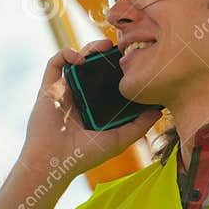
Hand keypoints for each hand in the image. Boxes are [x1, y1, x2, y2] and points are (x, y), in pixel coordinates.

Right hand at [18, 39, 162, 184]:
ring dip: (91, 48)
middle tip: (121, 48)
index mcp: (97, 105)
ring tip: (105, 46)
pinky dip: (67, 54)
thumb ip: (140, 125)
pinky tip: (80, 59)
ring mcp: (65, 89)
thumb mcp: (120, 139)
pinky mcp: (49, 86)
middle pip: (95, 65)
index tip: (134, 60)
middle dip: (107, 53)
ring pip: (78, 58)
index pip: (110, 80)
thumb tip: (159, 109)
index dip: (121, 68)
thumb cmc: (85, 155)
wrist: (54, 162)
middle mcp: (81, 95)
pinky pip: (55, 62)